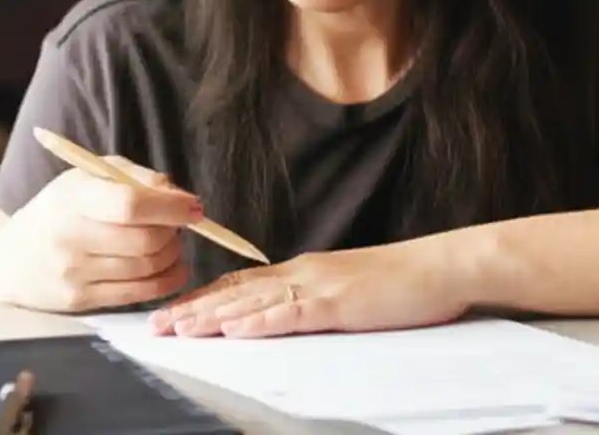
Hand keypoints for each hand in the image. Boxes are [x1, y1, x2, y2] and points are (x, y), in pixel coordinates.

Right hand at [0, 157, 203, 311]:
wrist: (10, 263)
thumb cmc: (60, 211)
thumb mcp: (86, 180)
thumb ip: (135, 178)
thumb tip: (180, 195)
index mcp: (71, 196)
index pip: (130, 204)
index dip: (170, 207)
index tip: (193, 207)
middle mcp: (69, 236)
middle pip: (146, 240)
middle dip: (175, 232)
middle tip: (179, 225)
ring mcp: (73, 272)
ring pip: (148, 267)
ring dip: (173, 254)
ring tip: (170, 243)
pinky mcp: (80, 301)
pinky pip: (140, 293)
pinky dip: (168, 280)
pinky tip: (172, 267)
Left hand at [146, 240, 470, 337]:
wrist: (442, 267)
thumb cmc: (403, 282)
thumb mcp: (351, 289)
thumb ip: (318, 300)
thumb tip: (292, 314)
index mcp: (306, 271)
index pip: (244, 284)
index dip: (206, 299)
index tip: (175, 311)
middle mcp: (304, 273)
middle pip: (237, 293)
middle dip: (193, 309)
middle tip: (156, 325)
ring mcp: (320, 287)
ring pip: (253, 303)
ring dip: (211, 317)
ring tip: (177, 329)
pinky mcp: (338, 304)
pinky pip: (290, 314)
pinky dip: (257, 322)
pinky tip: (232, 331)